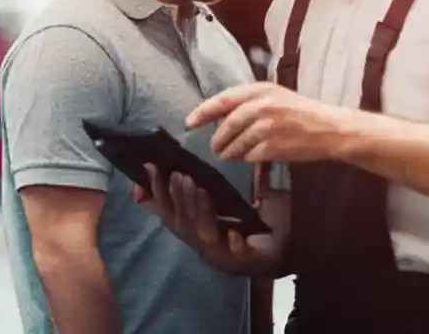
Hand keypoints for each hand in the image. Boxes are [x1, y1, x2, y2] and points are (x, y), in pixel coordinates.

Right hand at [131, 164, 276, 275]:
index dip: (156, 191)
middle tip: (178, 175)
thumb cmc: (243, 224)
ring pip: (203, 234)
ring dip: (199, 212)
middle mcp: (201, 243)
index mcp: (192, 229)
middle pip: (182, 222)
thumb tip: (167, 165)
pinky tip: (233, 234)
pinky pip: (236, 255)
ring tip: (199, 188)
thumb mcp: (216, 201)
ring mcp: (221, 255)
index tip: (150, 166)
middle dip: (178, 199)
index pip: (166, 209)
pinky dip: (232, 244)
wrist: (278, 252)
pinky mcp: (244, 262)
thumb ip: (192, 187)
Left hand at [186, 82, 359, 162]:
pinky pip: (249, 156)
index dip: (202, 112)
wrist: (330, 129)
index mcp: (260, 89)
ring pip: (236, 143)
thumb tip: (220, 119)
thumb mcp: (275, 97)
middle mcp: (262, 105)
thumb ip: (249, 103)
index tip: (189, 123)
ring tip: (228, 155)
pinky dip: (246, 159)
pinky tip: (249, 158)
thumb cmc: (302, 113)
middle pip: (226, 125)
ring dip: (229, 152)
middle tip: (214, 148)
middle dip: (217, 139)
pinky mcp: (273, 147)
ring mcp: (267, 126)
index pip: (222, 100)